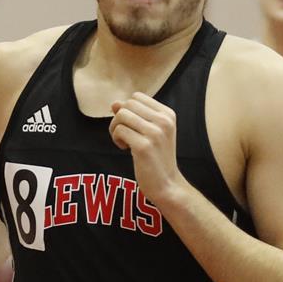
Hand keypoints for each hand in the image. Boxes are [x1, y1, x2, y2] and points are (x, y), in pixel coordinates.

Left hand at [109, 92, 186, 210]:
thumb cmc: (157, 158)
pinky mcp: (143, 146)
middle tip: (124, 135)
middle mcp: (164, 121)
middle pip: (127, 104)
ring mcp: (155, 133)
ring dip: (115, 128)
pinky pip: (119, 131)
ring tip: (123, 141)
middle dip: (119, 118)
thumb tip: (114, 102)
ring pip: (121, 115)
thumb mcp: (150, 132)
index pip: (137, 97)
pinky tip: (125, 149)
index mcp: (168, 114)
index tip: (132, 126)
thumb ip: (134, 116)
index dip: (128, 110)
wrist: (167, 184)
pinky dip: (116, 139)